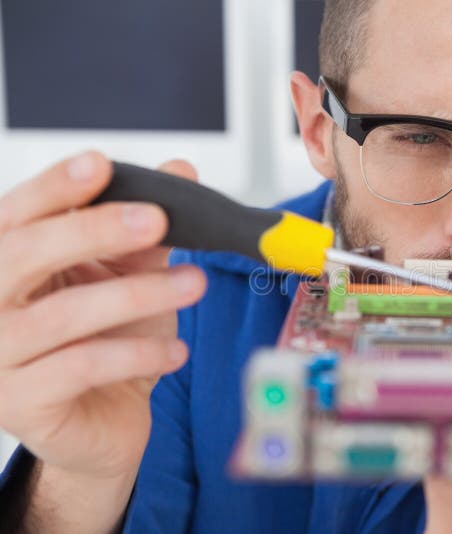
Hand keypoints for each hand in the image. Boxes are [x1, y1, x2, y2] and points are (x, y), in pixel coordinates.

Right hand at [0, 152, 206, 482]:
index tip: (99, 164)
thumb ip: (147, 228)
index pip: (17, 214)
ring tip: (195, 284)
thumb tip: (179, 170)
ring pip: (63, 314)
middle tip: (157, 220)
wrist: (104, 416)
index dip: (55, 187)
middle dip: (95, 230)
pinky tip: (176, 350)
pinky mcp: (21, 404)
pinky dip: (138, 352)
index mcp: (5, 261)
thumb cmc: (107, 338)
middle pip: (24, 253)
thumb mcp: (128, 275)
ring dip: (139, 294)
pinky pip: (82, 367)